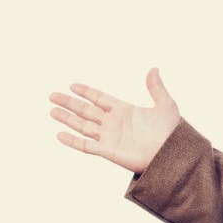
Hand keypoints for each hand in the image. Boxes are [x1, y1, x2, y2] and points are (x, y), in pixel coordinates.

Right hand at [49, 67, 181, 173]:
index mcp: (125, 110)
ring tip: (52, 110)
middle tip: (52, 95)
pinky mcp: (108, 151)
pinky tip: (59, 134)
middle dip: (69, 103)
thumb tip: (153, 68)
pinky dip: (72, 140)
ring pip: (82, 125)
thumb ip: (157, 88)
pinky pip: (86, 145)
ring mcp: (109, 137)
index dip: (87, 92)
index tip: (72, 85)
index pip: (100, 98)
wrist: (171, 155)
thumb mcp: (165, 105)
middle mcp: (114, 123)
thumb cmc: (171, 132)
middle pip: (86, 110)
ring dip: (67, 118)